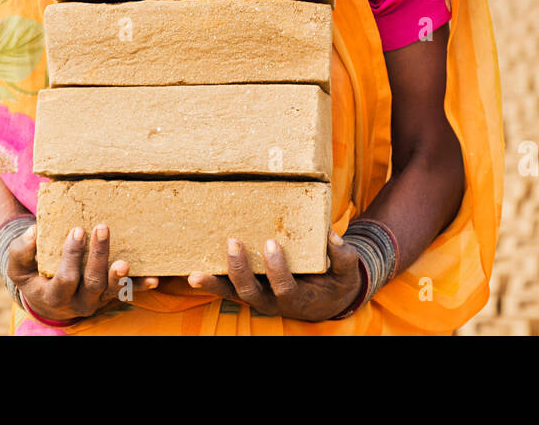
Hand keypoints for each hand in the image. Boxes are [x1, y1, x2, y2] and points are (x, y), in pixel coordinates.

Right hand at [7, 223, 158, 321]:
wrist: (46, 300)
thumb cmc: (33, 277)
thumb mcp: (18, 268)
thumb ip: (21, 252)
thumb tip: (33, 232)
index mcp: (55, 294)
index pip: (65, 277)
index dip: (72, 255)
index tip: (77, 229)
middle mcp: (79, 301)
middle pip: (92, 282)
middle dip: (98, 256)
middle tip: (102, 228)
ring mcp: (97, 301)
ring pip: (110, 291)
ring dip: (120, 276)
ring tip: (125, 262)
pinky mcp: (109, 296)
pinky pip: (127, 292)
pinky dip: (140, 286)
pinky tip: (155, 279)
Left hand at [186, 230, 363, 321]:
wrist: (327, 300)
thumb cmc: (336, 282)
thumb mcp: (347, 271)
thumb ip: (343, 256)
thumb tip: (332, 235)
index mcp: (298, 298)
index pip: (284, 287)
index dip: (276, 269)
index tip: (272, 243)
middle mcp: (274, 302)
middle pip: (250, 293)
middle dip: (239, 269)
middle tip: (233, 242)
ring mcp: (259, 298)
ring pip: (233, 295)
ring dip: (214, 284)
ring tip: (194, 275)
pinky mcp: (248, 291)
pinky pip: (227, 289)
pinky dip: (211, 283)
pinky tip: (192, 274)